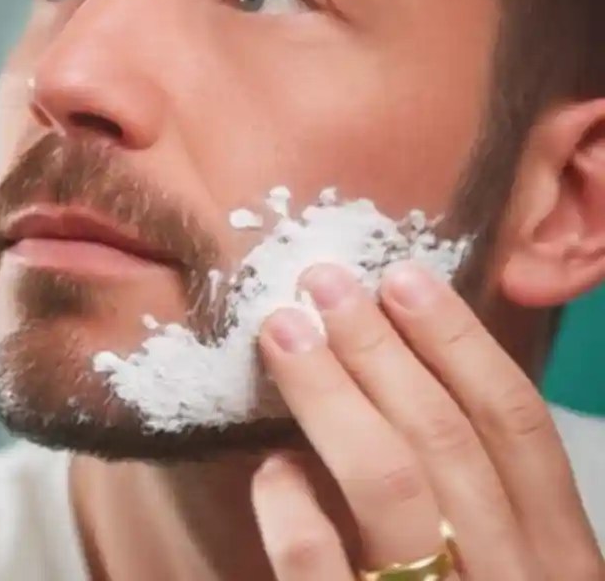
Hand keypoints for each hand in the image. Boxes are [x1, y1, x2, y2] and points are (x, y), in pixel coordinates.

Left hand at [251, 261, 603, 579]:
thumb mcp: (507, 564)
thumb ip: (475, 497)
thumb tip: (405, 388)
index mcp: (558, 552)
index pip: (517, 423)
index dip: (460, 342)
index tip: (403, 278)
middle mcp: (510, 575)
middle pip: (446, 439)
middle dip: (380, 348)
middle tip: (324, 283)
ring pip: (389, 482)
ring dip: (330, 394)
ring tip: (283, 333)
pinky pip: (318, 560)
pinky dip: (291, 505)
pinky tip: (271, 469)